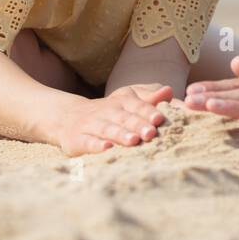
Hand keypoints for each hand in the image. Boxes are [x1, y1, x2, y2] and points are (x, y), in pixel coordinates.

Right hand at [54, 83, 172, 155]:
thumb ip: (149, 98)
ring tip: (133, 141)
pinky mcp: (78, 139)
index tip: (159, 118)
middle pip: (124, 118)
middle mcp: (107, 112)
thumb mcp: (127, 101)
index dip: (147, 111)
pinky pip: (87, 142)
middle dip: (138, 125)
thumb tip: (169, 90)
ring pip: (107, 129)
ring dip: (120, 135)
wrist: (69, 116)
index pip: (136, 106)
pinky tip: (107, 148)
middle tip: (151, 132)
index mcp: (121, 102)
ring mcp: (91, 125)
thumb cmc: (109, 112)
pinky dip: (97, 145)